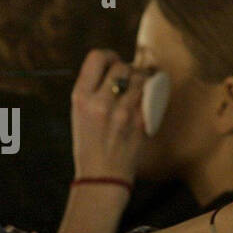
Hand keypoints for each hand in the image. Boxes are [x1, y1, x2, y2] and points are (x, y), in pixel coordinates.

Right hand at [70, 50, 148, 181]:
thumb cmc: (90, 144)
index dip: (109, 55)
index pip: (97, 57)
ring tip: (140, 87)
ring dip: (142, 79)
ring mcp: (122, 113)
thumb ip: (93, 90)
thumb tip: (115, 69)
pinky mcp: (140, 123)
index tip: (113, 62)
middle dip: (127, 68)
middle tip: (128, 78)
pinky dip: (152, 92)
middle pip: (121, 65)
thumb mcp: (79, 114)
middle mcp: (100, 102)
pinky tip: (150, 95)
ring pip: (140, 78)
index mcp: (80, 97)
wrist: (102, 176)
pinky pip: (152, 95)